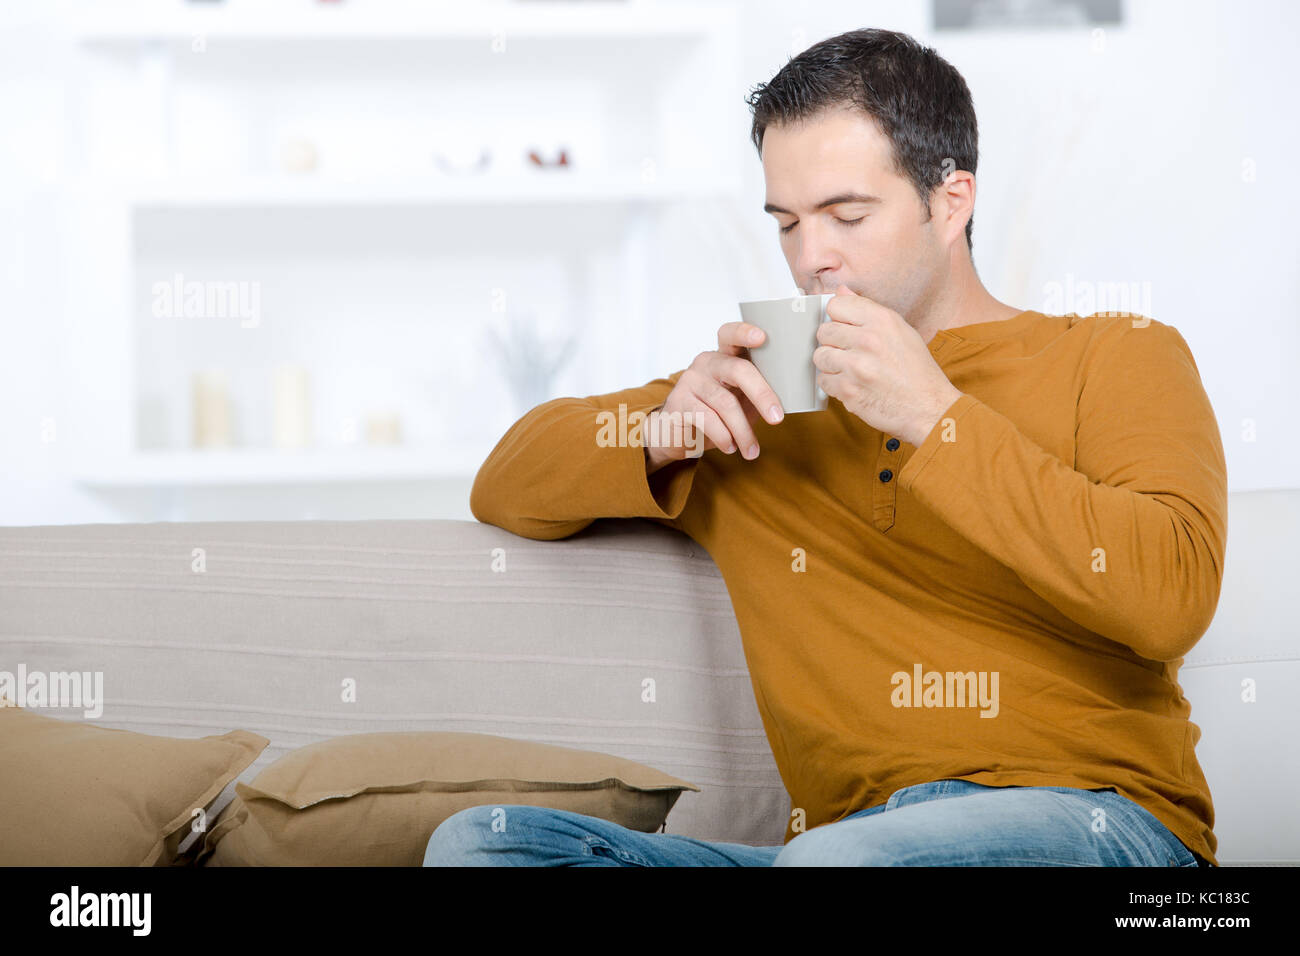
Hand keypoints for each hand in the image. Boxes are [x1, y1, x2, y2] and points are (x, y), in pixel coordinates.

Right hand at [646, 321, 785, 473]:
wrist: (676, 434)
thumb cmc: (715, 412)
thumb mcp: (740, 399)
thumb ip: (759, 392)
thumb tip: (792, 399)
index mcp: (725, 355)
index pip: (731, 334)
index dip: (746, 332)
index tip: (763, 337)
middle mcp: (707, 362)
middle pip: (738, 370)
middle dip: (762, 395)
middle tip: (777, 419)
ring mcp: (691, 380)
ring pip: (725, 403)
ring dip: (743, 431)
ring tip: (752, 450)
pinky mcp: (679, 402)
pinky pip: (708, 419)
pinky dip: (724, 437)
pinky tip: (730, 447)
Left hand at [813, 285, 963, 446]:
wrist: (929, 408)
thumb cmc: (917, 372)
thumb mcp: (901, 331)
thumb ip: (868, 310)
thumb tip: (841, 291)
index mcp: (883, 320)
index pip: (837, 304)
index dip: (838, 317)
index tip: (845, 326)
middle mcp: (868, 340)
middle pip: (824, 330)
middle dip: (832, 342)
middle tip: (848, 352)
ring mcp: (856, 366)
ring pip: (820, 355)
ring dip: (830, 364)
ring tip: (849, 369)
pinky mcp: (848, 391)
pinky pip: (823, 381)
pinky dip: (833, 384)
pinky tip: (851, 384)